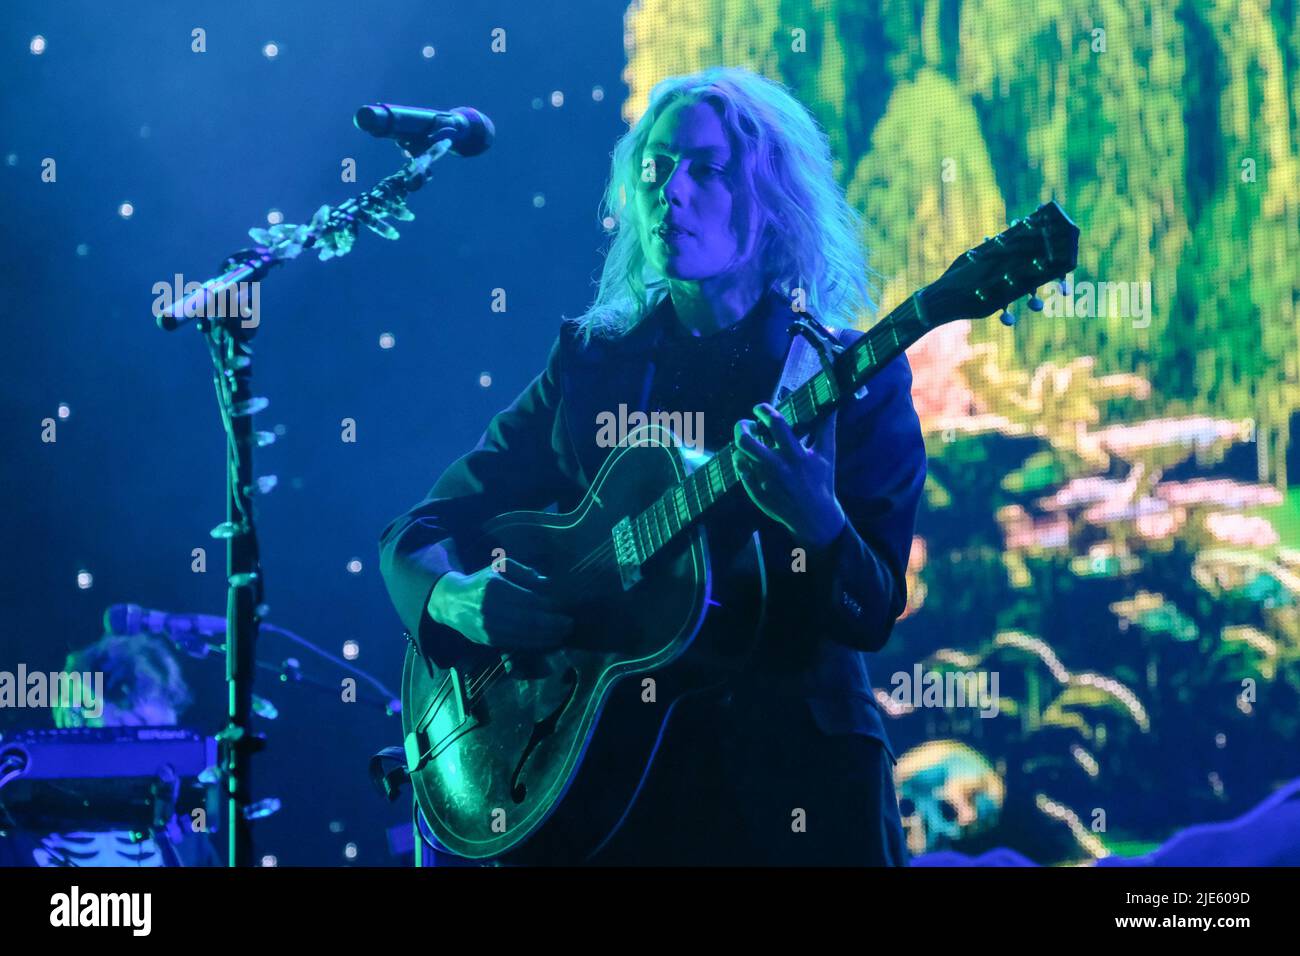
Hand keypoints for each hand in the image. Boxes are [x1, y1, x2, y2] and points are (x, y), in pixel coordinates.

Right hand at [427, 559, 573, 649]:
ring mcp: (488, 627)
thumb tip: (546, 583)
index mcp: (494, 587)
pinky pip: (516, 645)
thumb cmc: (482, 581)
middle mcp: (490, 609)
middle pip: (528, 621)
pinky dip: (534, 645)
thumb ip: (524, 572)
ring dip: (547, 638)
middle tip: (569, 625)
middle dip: (552, 625)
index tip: (564, 609)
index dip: (548, 607)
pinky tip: (547, 642)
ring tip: (563, 635)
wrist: (451, 602)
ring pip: (523, 636)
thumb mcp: (500, 567)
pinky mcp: (488, 641)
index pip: (528, 600)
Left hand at [733, 403, 845, 550]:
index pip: (776, 424)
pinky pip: (740, 470)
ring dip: (742, 444)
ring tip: (749, 440)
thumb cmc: (821, 481)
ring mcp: (763, 481)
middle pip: (747, 442)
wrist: (814, 516)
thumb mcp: (826, 454)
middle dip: (742, 426)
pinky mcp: (755, 492)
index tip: (759, 408)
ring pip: (740, 455)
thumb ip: (826, 427)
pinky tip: (749, 458)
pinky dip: (742, 461)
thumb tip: (832, 405)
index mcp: (796, 455)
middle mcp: (777, 467)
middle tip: (747, 424)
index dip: (764, 411)